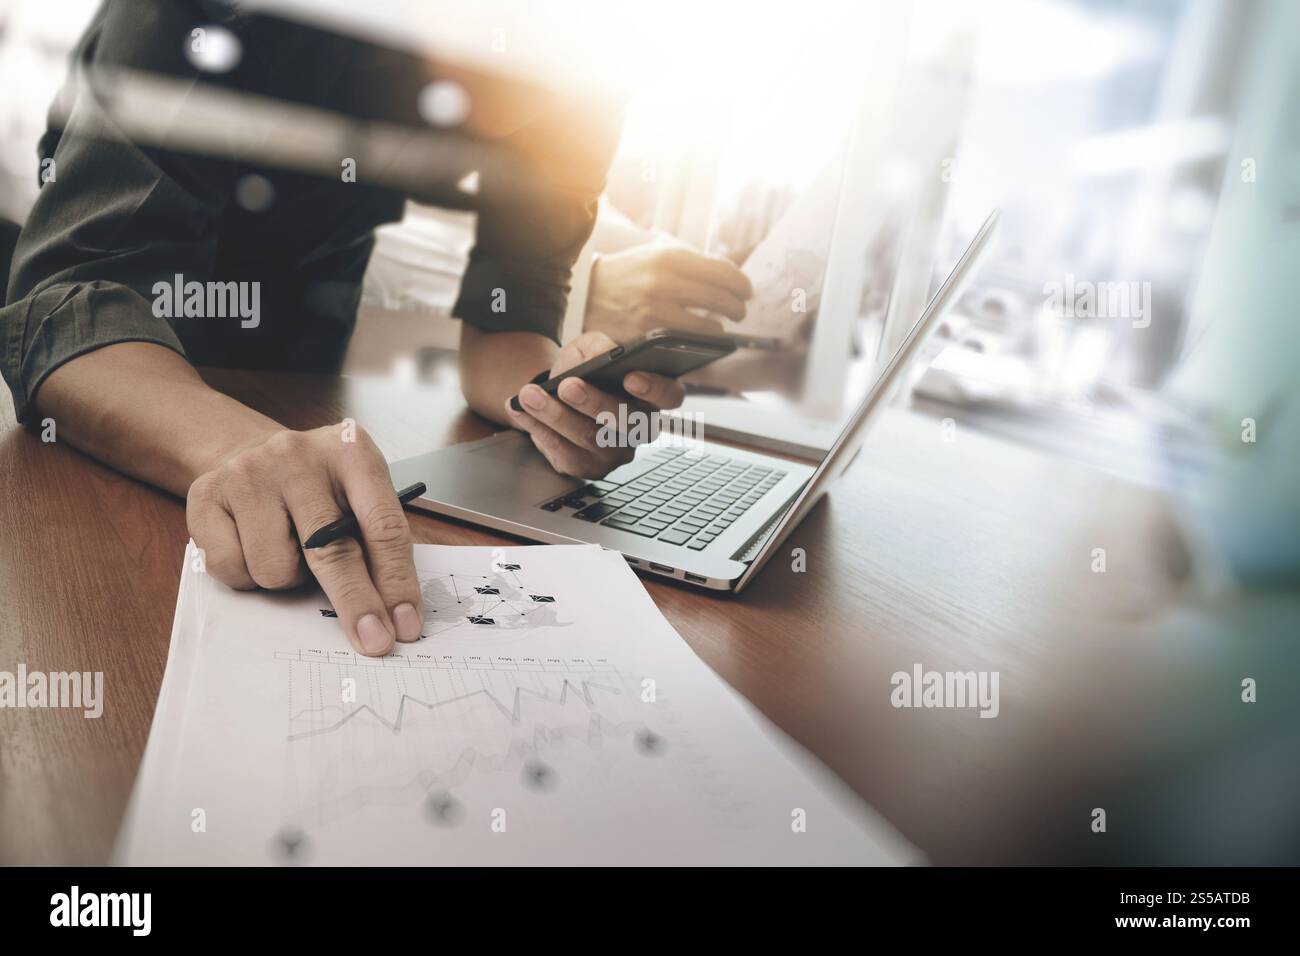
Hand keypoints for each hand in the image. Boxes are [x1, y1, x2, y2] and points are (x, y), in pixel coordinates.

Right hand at [186, 424, 421, 656]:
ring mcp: (249, 473)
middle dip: (356, 604)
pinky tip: (254, 546)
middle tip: (374, 641)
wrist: (248, 449)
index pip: (383, 526)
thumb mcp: (358, 492)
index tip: (405, 625)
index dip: (396, 582)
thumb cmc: (317, 484)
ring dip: (288, 579)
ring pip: (276, 569)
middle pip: (332, 550)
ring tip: (289, 549)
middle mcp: (299, 457)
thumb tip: (392, 614)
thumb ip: (376, 539)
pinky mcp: (206, 495)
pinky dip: (247, 575)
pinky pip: (231, 569)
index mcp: (351, 452)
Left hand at [504, 331, 684, 477]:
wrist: (557, 392)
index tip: (630, 377)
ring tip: (529, 395)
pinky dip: (540, 431)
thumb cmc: (583, 369)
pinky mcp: (589, 467)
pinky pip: (566, 454)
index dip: (654, 389)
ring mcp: (617, 452)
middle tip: (567, 386)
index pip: (670, 395)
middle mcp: (641, 427)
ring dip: (556, 416)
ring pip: (591, 439)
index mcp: (651, 395)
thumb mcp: (590, 348)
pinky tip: (522, 413)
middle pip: (627, 422)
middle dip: (594, 403)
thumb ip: (599, 347)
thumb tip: (604, 354)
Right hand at [585, 244, 751, 338]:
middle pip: (721, 299)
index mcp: (670, 257)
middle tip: (740, 311)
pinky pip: (688, 342)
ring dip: (722, 328)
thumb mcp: (658, 253)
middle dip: (737, 307)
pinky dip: (701, 341)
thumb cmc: (630, 273)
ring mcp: (656, 311)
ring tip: (723, 325)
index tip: (747, 291)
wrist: (588, 293)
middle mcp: (664, 282)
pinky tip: (703, 337)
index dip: (741, 284)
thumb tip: (732, 275)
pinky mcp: (647, 335)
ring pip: (709, 326)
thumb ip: (693, 261)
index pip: (723, 272)